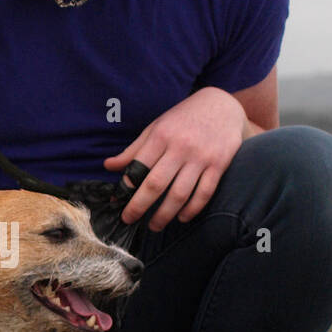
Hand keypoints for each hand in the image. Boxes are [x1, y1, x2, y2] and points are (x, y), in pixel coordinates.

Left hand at [104, 87, 248, 231]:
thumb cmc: (183, 119)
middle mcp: (180, 147)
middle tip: (129, 220)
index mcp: (161, 136)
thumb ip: (134, 149)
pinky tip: (181, 218)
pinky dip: (191, 210)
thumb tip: (109, 166)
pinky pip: (204, 193)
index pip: (138, 167)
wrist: (222, 105)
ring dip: (164, 215)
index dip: (126, 187)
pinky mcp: (219, 165)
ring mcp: (201, 157)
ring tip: (154, 226)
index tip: (117, 202)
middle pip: (156, 184)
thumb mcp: (156, 127)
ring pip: (180, 194)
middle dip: (139, 207)